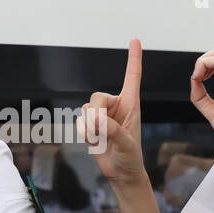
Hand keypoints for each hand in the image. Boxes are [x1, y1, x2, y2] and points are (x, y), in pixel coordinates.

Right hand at [78, 38, 145, 186]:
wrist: (121, 172)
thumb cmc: (131, 157)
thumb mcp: (127, 144)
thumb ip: (113, 130)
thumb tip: (98, 119)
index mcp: (131, 104)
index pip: (132, 77)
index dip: (133, 59)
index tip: (135, 40)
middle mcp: (115, 106)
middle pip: (97, 96)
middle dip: (96, 114)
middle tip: (101, 130)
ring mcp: (102, 115)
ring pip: (86, 109)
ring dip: (90, 128)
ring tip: (102, 141)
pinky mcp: (90, 125)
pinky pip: (79, 121)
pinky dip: (84, 133)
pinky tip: (94, 142)